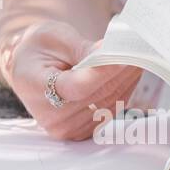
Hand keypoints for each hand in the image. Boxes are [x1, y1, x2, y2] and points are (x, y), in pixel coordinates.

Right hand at [7, 20, 142, 139]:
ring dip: (127, 80)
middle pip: (96, 96)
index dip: (103, 72)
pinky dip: (123, 91)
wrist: (29, 68)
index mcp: (35, 88)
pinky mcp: (81, 131)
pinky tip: (130, 73)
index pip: (76, 87)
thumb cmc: (40, 48)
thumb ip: (81, 48)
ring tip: (139, 57)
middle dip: (121, 71)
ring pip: (108, 104)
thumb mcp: (55, 37)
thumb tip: (110, 51)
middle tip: (139, 49)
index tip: (124, 54)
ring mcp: (66, 128)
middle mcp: (50, 116)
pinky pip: (110, 111)